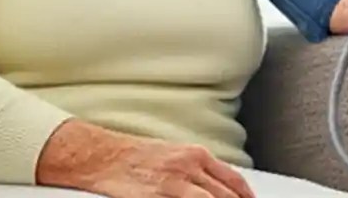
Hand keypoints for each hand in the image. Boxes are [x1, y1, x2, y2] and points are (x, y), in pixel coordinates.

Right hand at [37, 121, 254, 197]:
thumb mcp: (172, 156)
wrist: (102, 155)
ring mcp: (176, 182)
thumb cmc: (134, 157)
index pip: (234, 180)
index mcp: (196, 155)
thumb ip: (195, 170)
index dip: (246, 196)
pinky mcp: (159, 194)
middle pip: (226, 195)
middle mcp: (191, 166)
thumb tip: (215, 188)